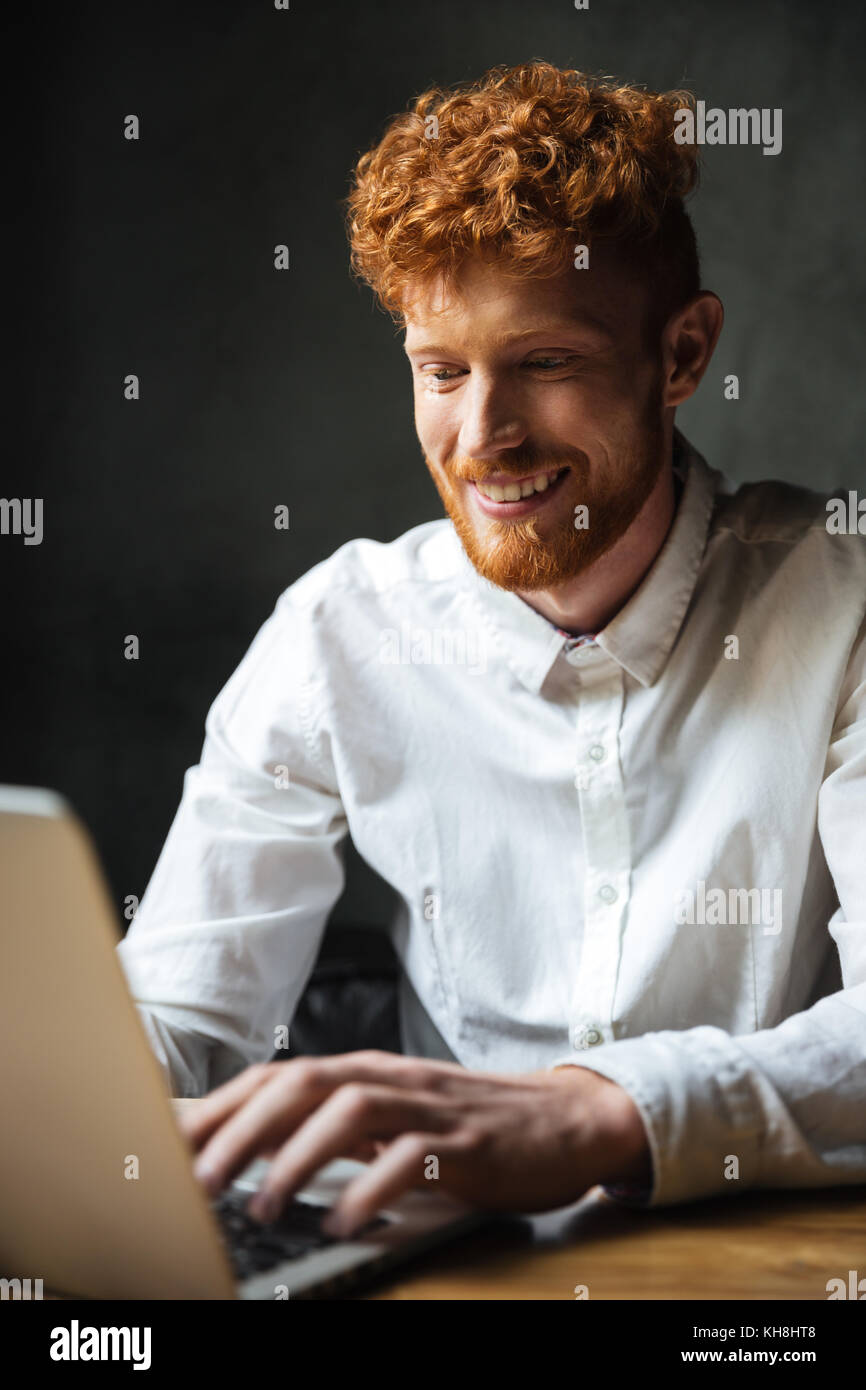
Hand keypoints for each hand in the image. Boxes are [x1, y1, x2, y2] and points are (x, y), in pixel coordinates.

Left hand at [177, 1050, 650, 1237]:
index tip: (170, 1141)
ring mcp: (429, 1106)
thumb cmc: (467, 1124)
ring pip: (350, 1110)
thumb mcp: (394, 1117)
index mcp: (366, 1071)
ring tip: (263, 1206)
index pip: (279, 1075)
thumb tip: (253, 1146)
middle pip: (304, 1083)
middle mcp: (391, 1078)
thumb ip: (334, 1125)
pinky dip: (371, 1188)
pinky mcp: (467, 1142)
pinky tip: (344, 1222)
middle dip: (242, 1129)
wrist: (564, 1120)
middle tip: (199, 1180)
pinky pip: (412, 1158)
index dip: (222, 1104)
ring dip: (297, 1157)